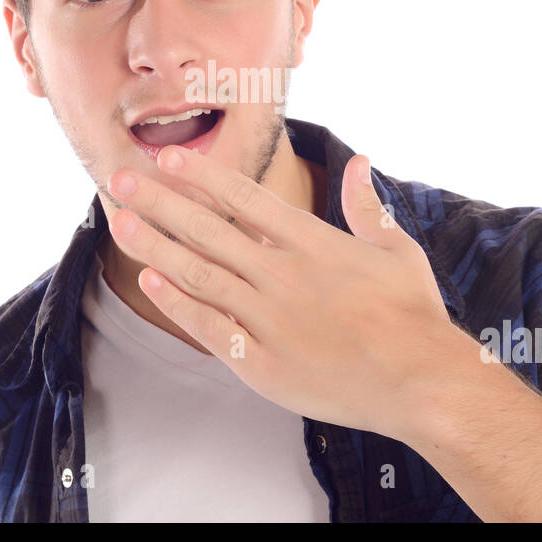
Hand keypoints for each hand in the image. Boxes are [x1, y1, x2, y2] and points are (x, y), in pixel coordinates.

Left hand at [105, 145, 455, 437]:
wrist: (422, 383)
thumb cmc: (413, 315)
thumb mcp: (395, 249)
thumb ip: (366, 205)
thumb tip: (359, 161)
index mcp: (314, 243)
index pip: (244, 199)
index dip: (201, 176)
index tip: (166, 158)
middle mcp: (284, 276)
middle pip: (207, 231)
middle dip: (159, 201)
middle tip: (118, 179)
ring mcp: (269, 321)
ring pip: (198, 275)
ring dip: (154, 246)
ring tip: (119, 222)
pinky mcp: (262, 365)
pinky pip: (209, 328)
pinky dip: (177, 303)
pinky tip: (149, 280)